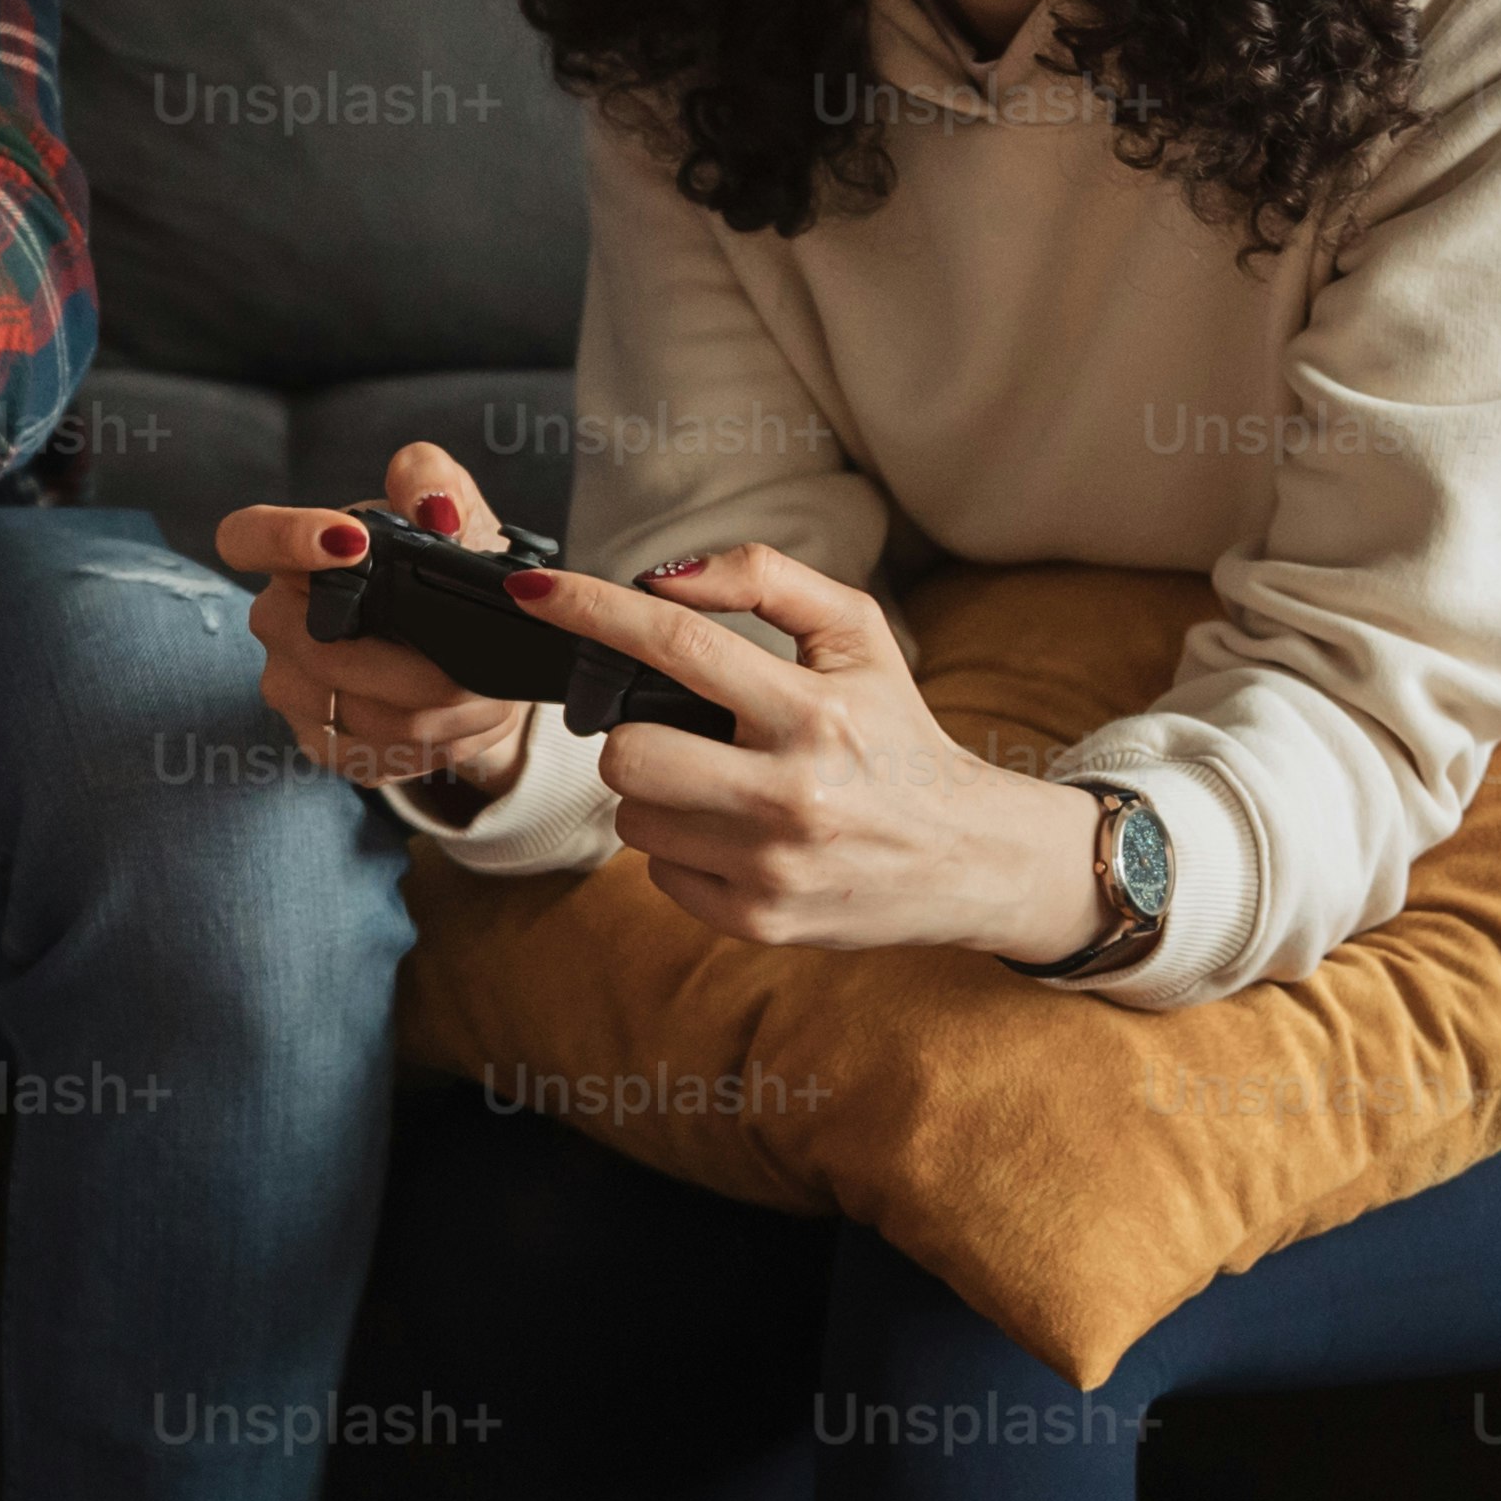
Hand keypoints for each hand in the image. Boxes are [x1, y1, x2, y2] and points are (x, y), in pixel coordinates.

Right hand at [212, 442, 540, 803]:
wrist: (467, 652)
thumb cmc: (445, 571)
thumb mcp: (453, 511)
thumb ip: (434, 481)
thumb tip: (431, 506)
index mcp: (296, 555)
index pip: (247, 538)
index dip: (286, 539)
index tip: (352, 543)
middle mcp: (277, 623)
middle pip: (328, 652)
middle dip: (419, 662)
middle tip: (478, 657)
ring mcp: (293, 690)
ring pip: (368, 713)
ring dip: (443, 707)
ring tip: (487, 689)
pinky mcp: (323, 744)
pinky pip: (382, 753)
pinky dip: (439, 740)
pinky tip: (464, 718)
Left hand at [496, 541, 1111, 959]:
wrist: (967, 856)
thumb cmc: (898, 735)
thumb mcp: (857, 636)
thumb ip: (766, 581)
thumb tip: (660, 579)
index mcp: (813, 710)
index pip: (678, 644)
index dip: (592, 610)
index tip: (534, 590)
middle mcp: (790, 792)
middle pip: (626, 751)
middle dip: (632, 735)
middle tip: (679, 733)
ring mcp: (770, 866)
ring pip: (632, 816)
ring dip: (659, 794)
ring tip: (722, 787)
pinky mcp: (756, 921)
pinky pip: (658, 873)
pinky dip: (682, 849)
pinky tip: (737, 838)